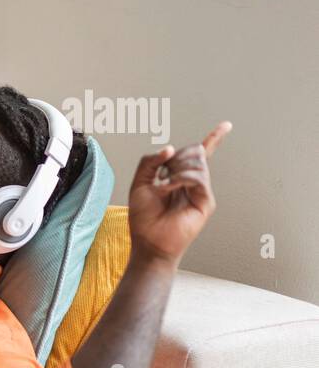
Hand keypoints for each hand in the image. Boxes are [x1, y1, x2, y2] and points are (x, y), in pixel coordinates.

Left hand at [127, 122, 231, 266]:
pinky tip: (169, 188)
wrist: (148, 242)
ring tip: (164, 186)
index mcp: (179, 177)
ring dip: (176, 169)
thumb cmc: (143, 217)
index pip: (199, 154)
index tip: (226, 125)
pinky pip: (198, 178)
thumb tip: (170, 148)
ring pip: (197, 162)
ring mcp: (201, 191)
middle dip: (176, 156)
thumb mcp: (139, 183)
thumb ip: (149, 162)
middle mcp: (193, 183)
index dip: (213, 139)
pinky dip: (181, 178)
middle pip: (195, 152)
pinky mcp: (205, 201)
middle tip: (161, 175)